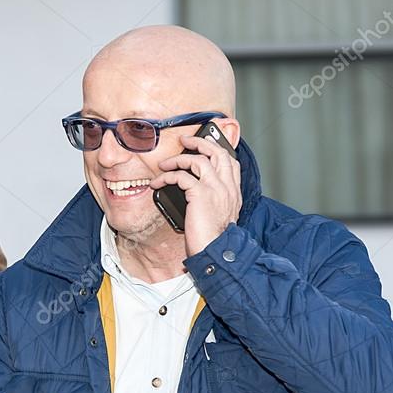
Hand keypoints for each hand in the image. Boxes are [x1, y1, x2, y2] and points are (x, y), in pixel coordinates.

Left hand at [150, 133, 241, 257]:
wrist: (215, 251)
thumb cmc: (214, 239)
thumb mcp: (220, 217)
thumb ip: (215, 201)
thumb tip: (195, 193)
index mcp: (234, 192)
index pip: (231, 162)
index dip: (218, 150)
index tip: (205, 146)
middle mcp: (228, 186)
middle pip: (217, 152)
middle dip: (200, 142)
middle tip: (185, 140)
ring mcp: (216, 188)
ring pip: (198, 160)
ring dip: (178, 158)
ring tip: (164, 164)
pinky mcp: (201, 194)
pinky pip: (181, 176)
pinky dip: (167, 177)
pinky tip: (158, 182)